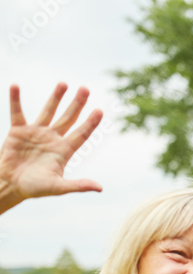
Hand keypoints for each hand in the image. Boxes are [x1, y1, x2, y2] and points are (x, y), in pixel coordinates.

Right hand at [0, 83, 103, 213]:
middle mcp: (52, 139)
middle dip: (77, 104)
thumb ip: (78, 186)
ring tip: (64, 83)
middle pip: (68, 118)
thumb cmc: (35, 188)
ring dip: (55, 97)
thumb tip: (100, 188)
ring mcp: (36, 133)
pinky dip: (15, 100)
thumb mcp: (58, 187)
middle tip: (85, 88)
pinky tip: (15, 86)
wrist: (11, 185)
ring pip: (48, 111)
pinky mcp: (18, 131)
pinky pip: (17, 113)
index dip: (91, 123)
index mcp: (64, 151)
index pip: (81, 133)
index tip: (100, 110)